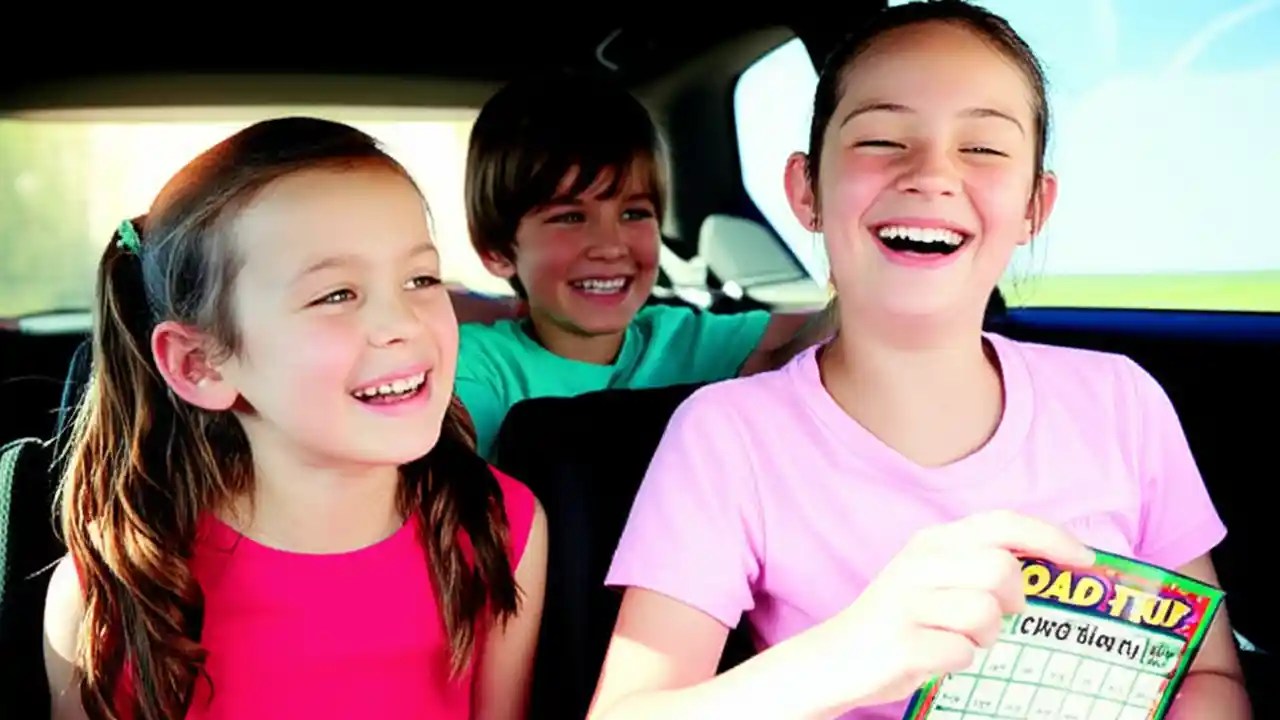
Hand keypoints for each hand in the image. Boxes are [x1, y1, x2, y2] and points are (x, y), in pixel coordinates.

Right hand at [808, 511, 1094, 712]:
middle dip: (1012, 602)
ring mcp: (906, 601)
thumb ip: (977, 562)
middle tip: (998, 618)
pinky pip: (962, 652)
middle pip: (1002, 570)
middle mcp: (918, 562)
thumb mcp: (933, 577)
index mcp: (930, 541)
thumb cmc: (900, 620)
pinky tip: (934, 657)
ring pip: (986, 614)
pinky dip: (959, 661)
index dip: (1050, 536)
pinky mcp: (901, 641)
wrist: (835, 658)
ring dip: (984, 637)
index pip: (1002, 522)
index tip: (1085, 559)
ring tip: (957, 640)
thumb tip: (1049, 560)